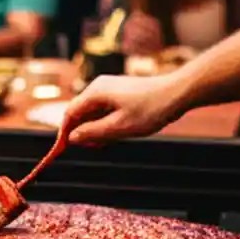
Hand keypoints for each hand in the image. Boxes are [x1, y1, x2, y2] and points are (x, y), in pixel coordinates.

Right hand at [63, 73, 186, 145]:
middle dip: (82, 132)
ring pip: (93, 113)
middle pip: (80, 113)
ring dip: (95, 129)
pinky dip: (105, 123)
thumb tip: (72, 137)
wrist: (177, 92)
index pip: (70, 114)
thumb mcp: (120, 127)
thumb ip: (93, 133)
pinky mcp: (120, 92)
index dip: (64, 133)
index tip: (61, 151)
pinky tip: (117, 133)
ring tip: (109, 142)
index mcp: (95, 93)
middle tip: (93, 147)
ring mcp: (109, 88)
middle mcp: (99, 87)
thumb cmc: (151, 109)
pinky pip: (104, 109)